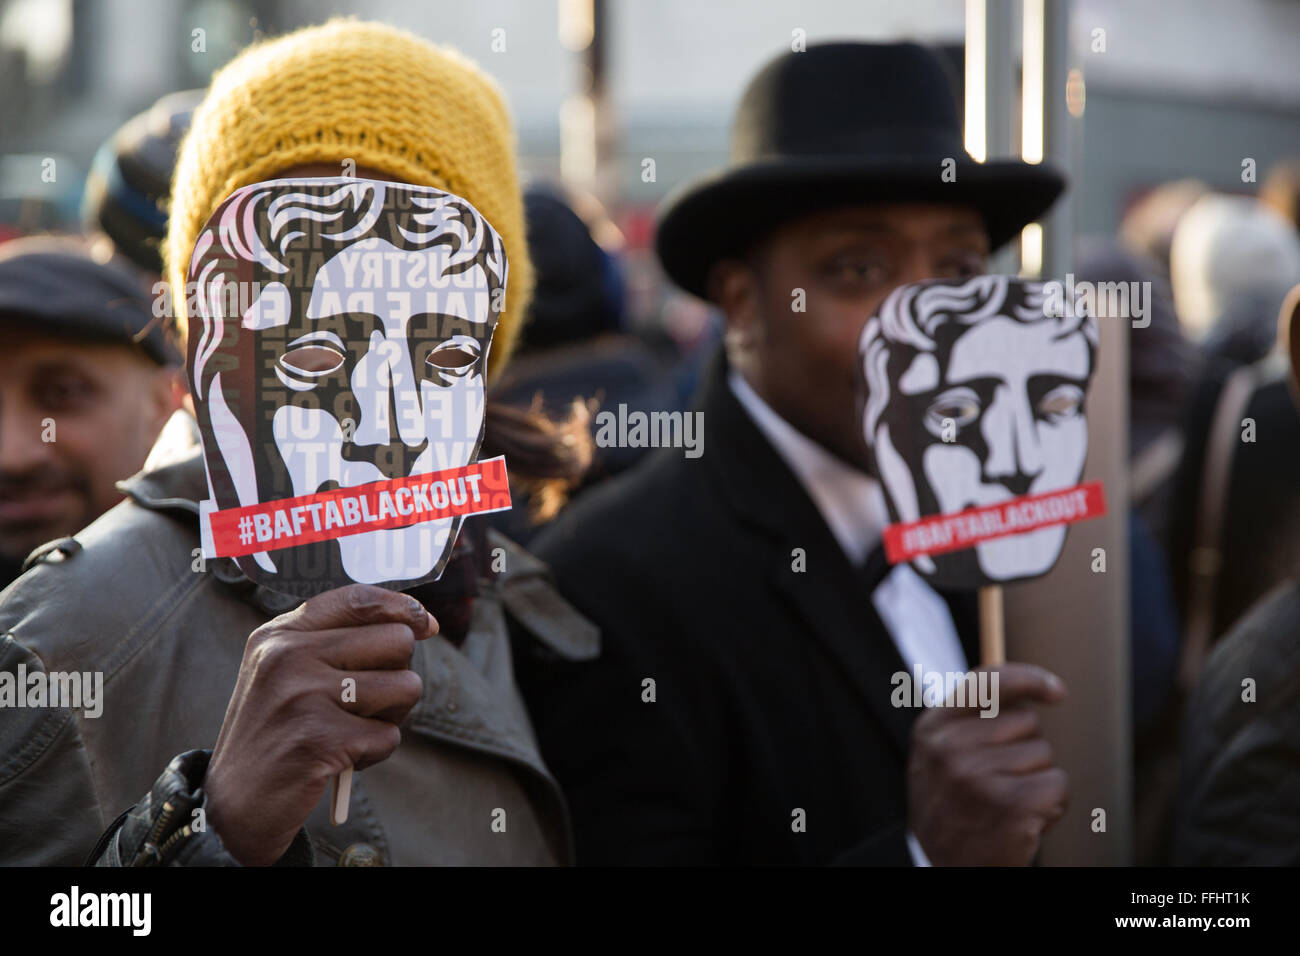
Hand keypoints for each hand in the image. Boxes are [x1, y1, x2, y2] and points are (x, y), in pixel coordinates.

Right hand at [204, 584, 436, 865]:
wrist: (235, 805)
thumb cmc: (279, 732)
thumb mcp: (290, 672)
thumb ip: (341, 640)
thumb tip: (423, 623)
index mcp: (280, 633)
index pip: (359, 599)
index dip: (404, 608)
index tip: (426, 625)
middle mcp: (288, 656)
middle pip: (397, 641)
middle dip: (398, 675)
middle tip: (367, 704)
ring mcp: (302, 695)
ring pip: (405, 686)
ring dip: (391, 716)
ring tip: (352, 731)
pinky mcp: (319, 738)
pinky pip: (389, 735)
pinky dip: (375, 752)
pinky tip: (340, 759)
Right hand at [907, 662, 1068, 865]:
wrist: (941, 867)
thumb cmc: (950, 808)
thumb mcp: (938, 755)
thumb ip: (968, 718)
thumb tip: (1029, 691)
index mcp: (932, 728)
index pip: (987, 681)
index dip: (1028, 679)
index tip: (1056, 691)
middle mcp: (951, 748)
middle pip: (1027, 721)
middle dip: (1025, 749)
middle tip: (1000, 780)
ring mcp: (979, 776)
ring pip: (1044, 754)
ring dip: (1037, 780)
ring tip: (1007, 803)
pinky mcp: (1011, 804)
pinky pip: (1058, 783)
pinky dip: (1052, 804)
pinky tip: (1024, 819)